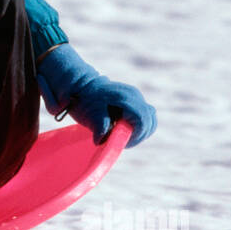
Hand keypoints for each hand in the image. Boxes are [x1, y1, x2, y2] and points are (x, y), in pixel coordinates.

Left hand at [37, 45, 156, 147]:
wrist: (80, 87)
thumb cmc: (83, 101)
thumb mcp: (89, 114)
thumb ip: (99, 126)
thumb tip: (100, 141)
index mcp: (125, 98)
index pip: (143, 121)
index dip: (136, 136)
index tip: (122, 142)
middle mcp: (134, 95)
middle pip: (150, 120)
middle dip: (139, 135)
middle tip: (122, 141)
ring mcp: (136, 96)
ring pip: (150, 118)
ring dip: (141, 131)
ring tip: (123, 136)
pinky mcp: (135, 100)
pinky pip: (145, 116)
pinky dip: (140, 126)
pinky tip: (125, 129)